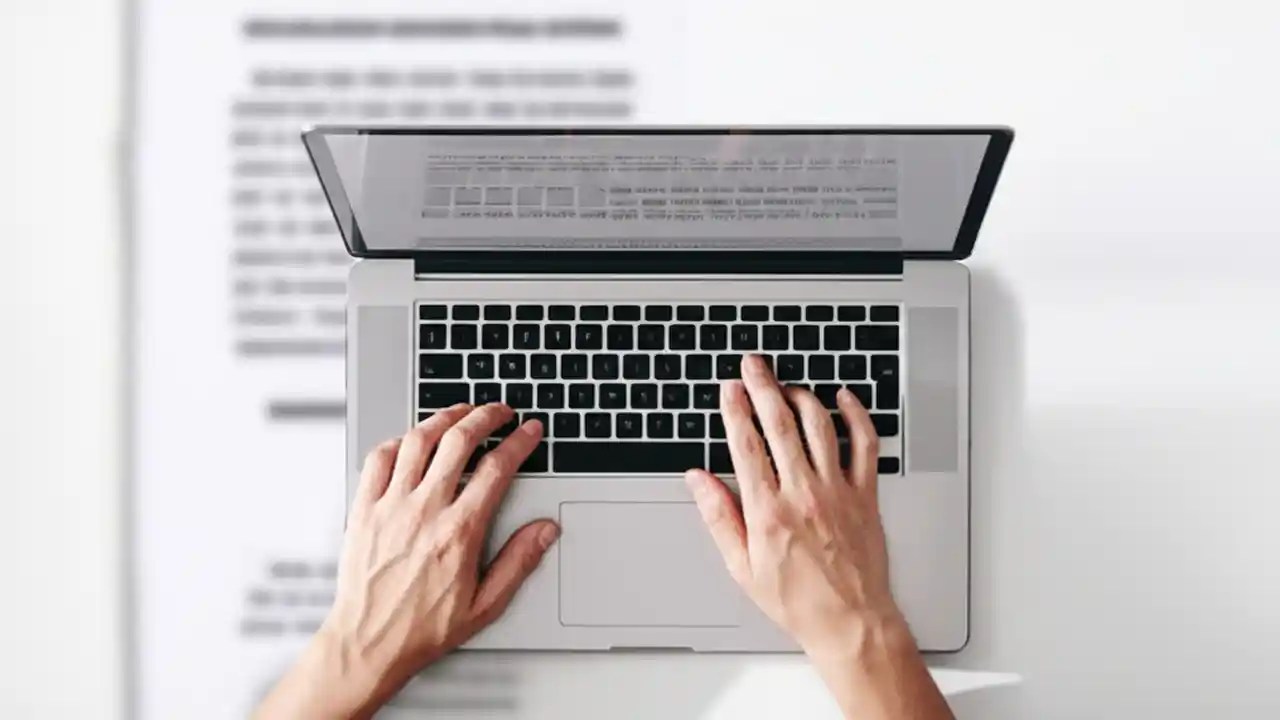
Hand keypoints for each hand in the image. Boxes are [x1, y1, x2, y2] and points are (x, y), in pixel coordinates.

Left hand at [256, 403, 557, 719]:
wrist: (368, 645)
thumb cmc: (422, 629)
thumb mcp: (485, 605)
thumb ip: (518, 562)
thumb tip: (544, 531)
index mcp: (459, 532)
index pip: (497, 469)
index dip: (519, 442)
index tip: (529, 432)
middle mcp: (424, 511)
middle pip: (459, 441)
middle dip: (485, 416)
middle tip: (499, 411)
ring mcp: (390, 506)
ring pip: (419, 441)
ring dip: (444, 418)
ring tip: (461, 412)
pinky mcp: (364, 509)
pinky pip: (379, 459)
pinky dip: (399, 441)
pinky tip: (412, 439)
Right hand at [686, 355, 951, 719]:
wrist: (849, 621)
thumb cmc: (796, 600)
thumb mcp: (741, 566)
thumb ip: (719, 517)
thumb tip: (698, 480)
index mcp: (768, 510)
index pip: (746, 445)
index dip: (735, 410)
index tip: (729, 389)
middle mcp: (803, 493)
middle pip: (780, 424)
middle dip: (762, 387)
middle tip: (753, 365)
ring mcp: (837, 490)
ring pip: (819, 426)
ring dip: (800, 396)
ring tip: (786, 383)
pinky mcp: (865, 494)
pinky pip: (864, 444)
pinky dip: (855, 415)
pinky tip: (843, 398)